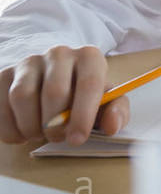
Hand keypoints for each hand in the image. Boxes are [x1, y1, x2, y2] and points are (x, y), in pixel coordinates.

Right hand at [0, 46, 129, 145]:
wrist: (52, 82)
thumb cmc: (82, 96)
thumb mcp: (105, 101)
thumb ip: (115, 112)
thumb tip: (112, 126)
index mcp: (89, 57)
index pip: (89, 84)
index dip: (83, 115)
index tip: (77, 139)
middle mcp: (59, 54)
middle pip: (54, 92)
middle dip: (55, 124)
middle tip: (57, 137)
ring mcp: (29, 62)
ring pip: (23, 97)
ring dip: (31, 126)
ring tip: (39, 133)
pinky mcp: (4, 75)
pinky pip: (1, 105)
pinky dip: (10, 128)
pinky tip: (21, 132)